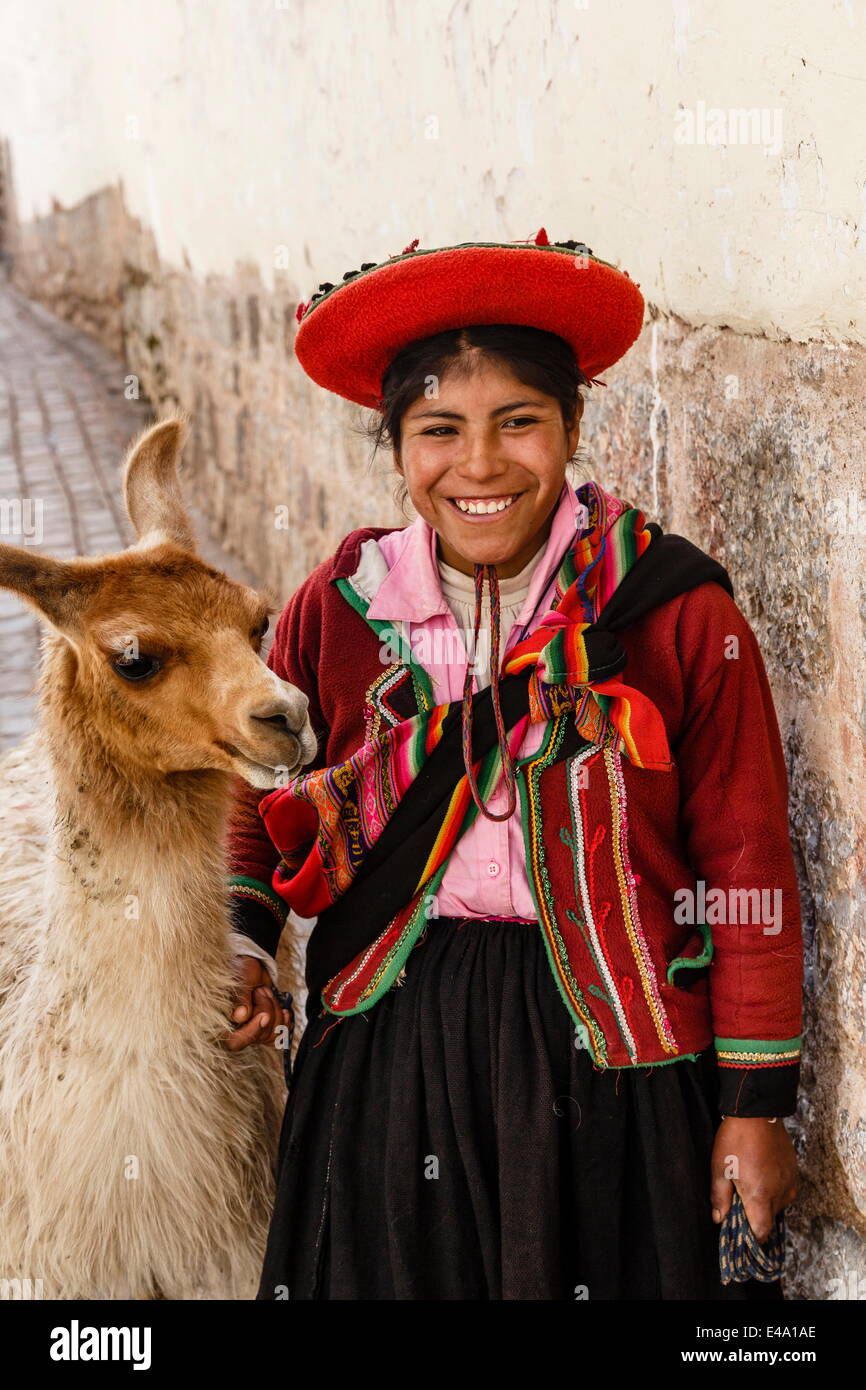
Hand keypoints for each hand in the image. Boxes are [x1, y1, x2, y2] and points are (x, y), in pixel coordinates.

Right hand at [224, 955, 287, 1051]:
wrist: (250, 967)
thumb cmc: (240, 972)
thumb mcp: (240, 981)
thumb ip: (240, 999)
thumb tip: (240, 1017)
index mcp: (224, 1023)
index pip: (237, 1041)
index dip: (252, 1032)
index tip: (264, 1016)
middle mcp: (238, 1031)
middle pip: (260, 1035)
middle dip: (267, 1010)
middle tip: (261, 990)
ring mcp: (253, 1030)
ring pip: (272, 1034)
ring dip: (275, 1010)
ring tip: (266, 993)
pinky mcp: (266, 1028)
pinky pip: (280, 1034)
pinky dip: (285, 1022)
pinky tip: (284, 1011)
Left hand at [710, 1116, 797, 1242]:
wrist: (758, 1112)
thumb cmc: (736, 1138)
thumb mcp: (720, 1168)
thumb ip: (720, 1197)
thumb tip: (719, 1219)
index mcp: (761, 1196)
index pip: (761, 1232)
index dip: (750, 1237)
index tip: (739, 1233)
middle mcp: (781, 1193)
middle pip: (769, 1220)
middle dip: (753, 1217)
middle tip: (736, 1201)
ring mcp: (790, 1183)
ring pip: (777, 1206)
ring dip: (763, 1202)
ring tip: (747, 1182)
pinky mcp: (794, 1172)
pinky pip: (784, 1192)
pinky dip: (772, 1190)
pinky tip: (759, 1175)